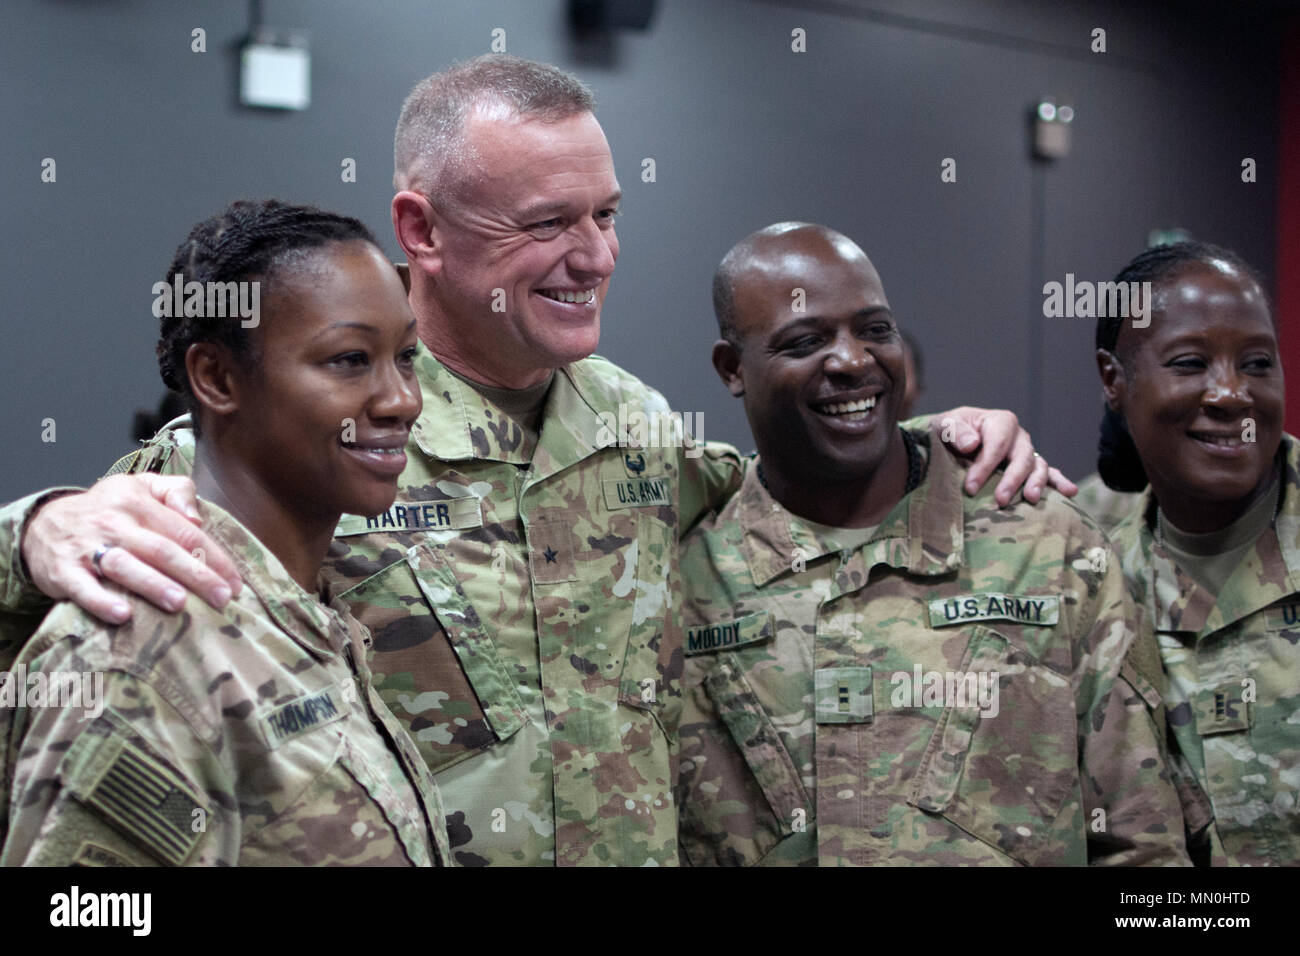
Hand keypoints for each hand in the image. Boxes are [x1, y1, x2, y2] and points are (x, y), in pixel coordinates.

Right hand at [22, 474, 241, 624]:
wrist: (43, 523)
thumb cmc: (107, 508)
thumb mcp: (141, 486)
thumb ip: (176, 491)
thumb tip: (197, 518)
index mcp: (137, 503)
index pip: (183, 531)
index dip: (213, 556)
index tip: (235, 582)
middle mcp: (114, 523)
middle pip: (162, 550)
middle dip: (196, 575)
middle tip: (222, 598)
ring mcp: (87, 547)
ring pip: (125, 566)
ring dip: (153, 585)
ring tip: (180, 604)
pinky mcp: (63, 571)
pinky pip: (82, 587)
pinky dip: (102, 601)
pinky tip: (123, 615)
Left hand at [934, 407, 1077, 505]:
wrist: (954, 439)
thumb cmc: (950, 432)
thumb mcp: (945, 425)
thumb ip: (956, 431)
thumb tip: (972, 444)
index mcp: (1001, 422)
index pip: (997, 445)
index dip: (985, 466)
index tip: (970, 487)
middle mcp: (1019, 437)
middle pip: (1022, 457)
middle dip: (1012, 479)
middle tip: (1001, 500)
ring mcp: (1028, 452)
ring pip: (1039, 466)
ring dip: (1037, 483)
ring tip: (1031, 499)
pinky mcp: (1031, 467)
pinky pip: (1049, 474)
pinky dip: (1060, 483)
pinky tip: (1070, 493)